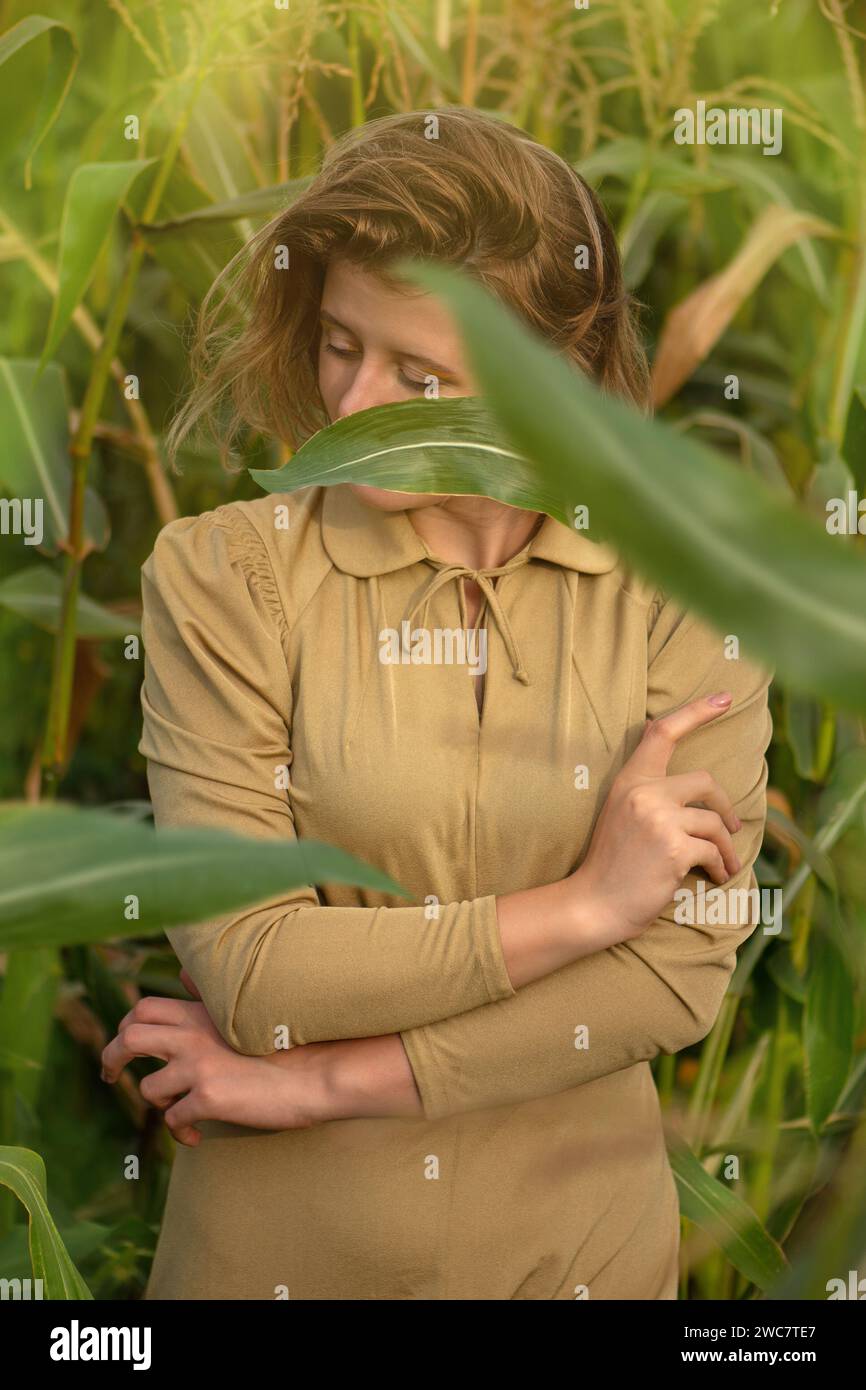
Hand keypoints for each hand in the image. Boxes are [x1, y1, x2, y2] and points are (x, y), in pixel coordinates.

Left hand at [100, 994, 328, 1146]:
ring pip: (149, 1089)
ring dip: (161, 1104)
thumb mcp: (246, 1012)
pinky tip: (197, 1137)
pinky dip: (182, 1134)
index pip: (144, 1009)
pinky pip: (174, 1122)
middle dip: (111, 1058)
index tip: (124, 1045)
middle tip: (111, 1075)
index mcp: (201, 1014)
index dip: (126, 1027)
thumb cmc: (289, 1045)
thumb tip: (184, 972)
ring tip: (181, 1112)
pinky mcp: (208, 1098)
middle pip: (129, 1039)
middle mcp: (193, 1036)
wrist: (316, 1072)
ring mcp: (198, 1067)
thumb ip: (209, 996)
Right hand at [569, 692, 742, 948]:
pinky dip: (719, 866)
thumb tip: (692, 785)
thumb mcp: (622, 814)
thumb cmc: (611, 864)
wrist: (594, 903)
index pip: (663, 733)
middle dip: (725, 806)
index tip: (724, 698)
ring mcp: (659, 819)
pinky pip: (713, 850)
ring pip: (714, 822)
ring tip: (724, 865)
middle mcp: (644, 793)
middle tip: (732, 827)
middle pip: (706, 781)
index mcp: (629, 780)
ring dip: (726, 847)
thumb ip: (649, 793)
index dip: (697, 712)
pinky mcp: (674, 848)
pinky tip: (714, 878)